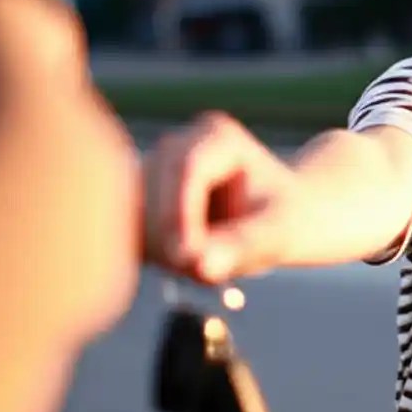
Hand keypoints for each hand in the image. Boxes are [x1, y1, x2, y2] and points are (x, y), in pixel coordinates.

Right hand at [144, 111, 299, 284]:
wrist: (275, 217)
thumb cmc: (282, 220)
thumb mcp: (274, 233)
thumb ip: (241, 245)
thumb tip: (201, 265)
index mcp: (216, 135)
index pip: (185, 168)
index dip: (180, 213)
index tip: (187, 259)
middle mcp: (176, 143)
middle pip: (153, 190)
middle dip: (173, 238)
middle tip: (208, 276)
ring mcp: (151, 168)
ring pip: (134, 214)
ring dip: (162, 251)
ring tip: (205, 265)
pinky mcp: (137, 196)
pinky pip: (130, 232)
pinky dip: (153, 255)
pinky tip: (185, 261)